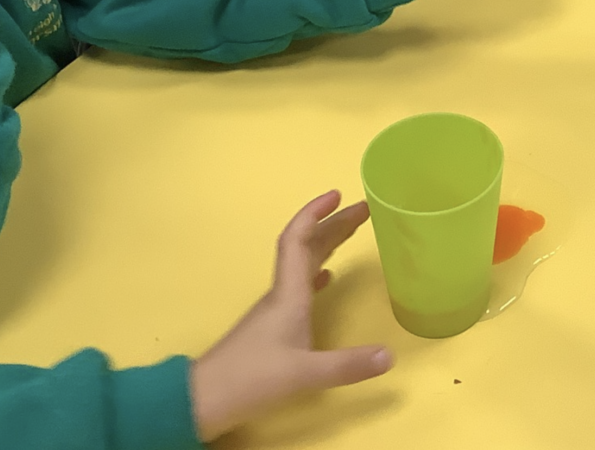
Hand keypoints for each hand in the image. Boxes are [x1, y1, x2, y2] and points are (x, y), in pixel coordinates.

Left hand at [190, 191, 393, 442]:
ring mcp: (276, 308)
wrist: (205, 399)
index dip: (316, 213)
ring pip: (303, 264)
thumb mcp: (304, 375)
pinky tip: (328, 277)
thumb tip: (390, 355)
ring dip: (327, 244)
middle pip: (307, 246)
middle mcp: (282, 293)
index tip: (338, 194)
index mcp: (288, 294)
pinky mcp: (273, 325)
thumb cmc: (251, 379)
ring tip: (352, 233)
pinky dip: (317, 274)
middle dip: (334, 224)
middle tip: (364, 209)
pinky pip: (300, 286)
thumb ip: (347, 365)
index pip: (299, 240)